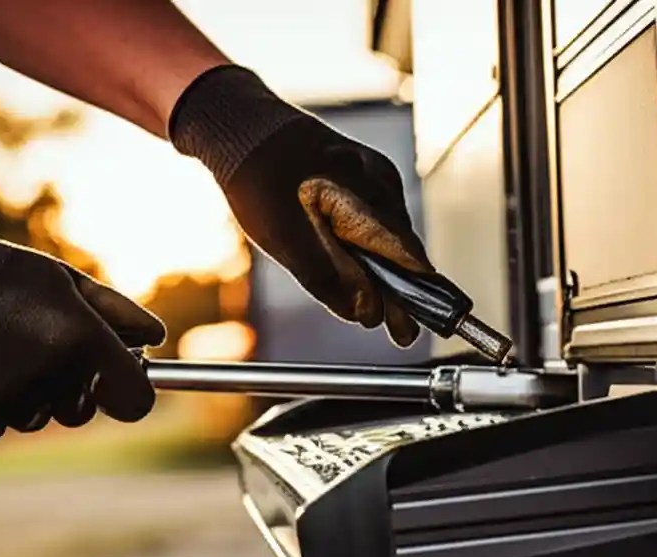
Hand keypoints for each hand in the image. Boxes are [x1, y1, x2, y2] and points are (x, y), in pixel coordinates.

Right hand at [0, 199, 164, 440]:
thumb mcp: (64, 281)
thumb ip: (117, 312)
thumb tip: (157, 339)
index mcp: (81, 342)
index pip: (136, 401)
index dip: (130, 394)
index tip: (116, 383)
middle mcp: (47, 379)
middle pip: (79, 414)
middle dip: (68, 390)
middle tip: (38, 352)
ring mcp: (3, 403)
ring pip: (32, 419)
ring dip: (23, 395)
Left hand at [170, 65, 432, 347]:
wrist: (239, 126)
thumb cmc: (258, 178)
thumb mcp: (286, 241)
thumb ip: (330, 279)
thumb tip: (367, 312)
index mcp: (367, 199)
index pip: (409, 258)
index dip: (417, 299)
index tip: (415, 330)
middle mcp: (380, 182)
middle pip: (403, 249)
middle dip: (399, 291)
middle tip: (395, 329)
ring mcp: (374, 173)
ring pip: (388, 234)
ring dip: (380, 266)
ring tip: (364, 293)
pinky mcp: (362, 170)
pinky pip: (375, 216)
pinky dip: (366, 242)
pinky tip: (345, 252)